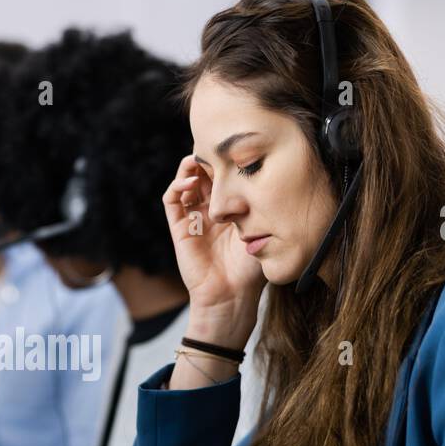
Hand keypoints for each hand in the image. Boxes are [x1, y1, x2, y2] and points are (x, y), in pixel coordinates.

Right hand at [163, 154, 265, 349]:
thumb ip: (261, 205)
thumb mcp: (262, 229)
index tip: (236, 149)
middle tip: (216, 149)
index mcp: (229, 210)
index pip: (223, 176)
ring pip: (184, 182)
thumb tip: (273, 175)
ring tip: (200, 160)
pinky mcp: (178, 228)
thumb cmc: (251, 268)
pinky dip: (177, 186)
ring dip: (189, 167)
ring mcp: (192, 218)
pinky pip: (171, 200)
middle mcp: (208, 211)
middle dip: (207, 158)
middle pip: (202, 174)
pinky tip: (191, 182)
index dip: (225, 161)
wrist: (232, 296)